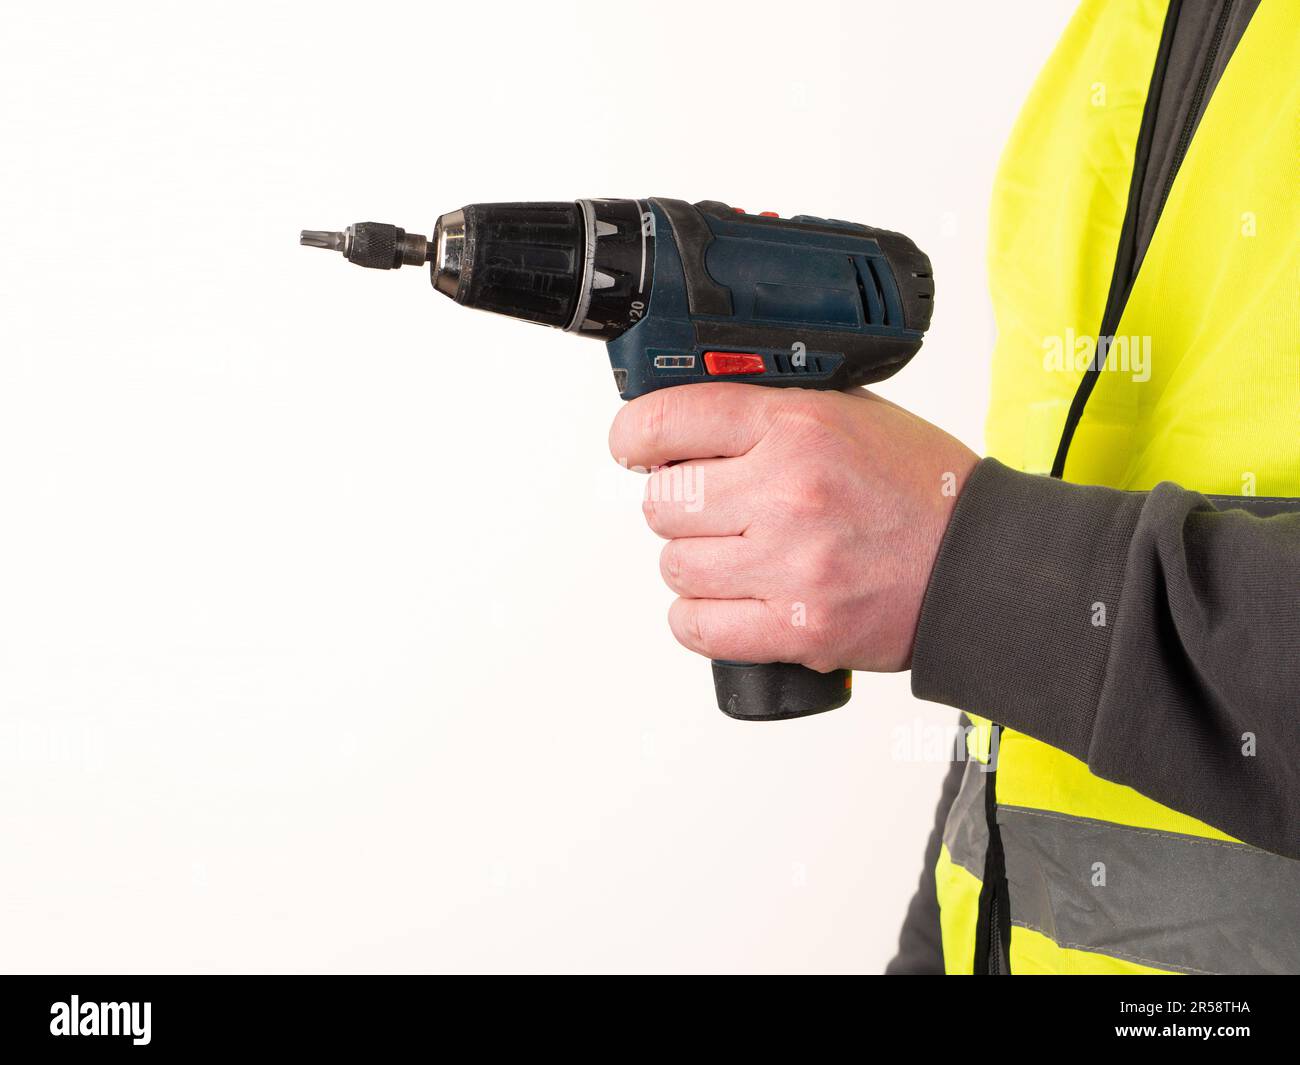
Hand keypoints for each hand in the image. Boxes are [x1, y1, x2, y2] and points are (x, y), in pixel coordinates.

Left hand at [608, 383, 977, 672]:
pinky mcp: (794, 630)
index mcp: (797, 427)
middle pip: (662, 502)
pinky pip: (696, 627)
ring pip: (674, 566)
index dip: (634, 437)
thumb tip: (691, 426)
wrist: (983, 566)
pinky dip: (701, 618)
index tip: (634, 448)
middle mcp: (786, 493)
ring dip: (693, 563)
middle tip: (713, 509)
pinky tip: (731, 602)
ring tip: (736, 557)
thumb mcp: (852, 414)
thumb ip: (770, 413)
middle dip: (678, 506)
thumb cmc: (923, 490)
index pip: (667, 421)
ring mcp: (788, 566)